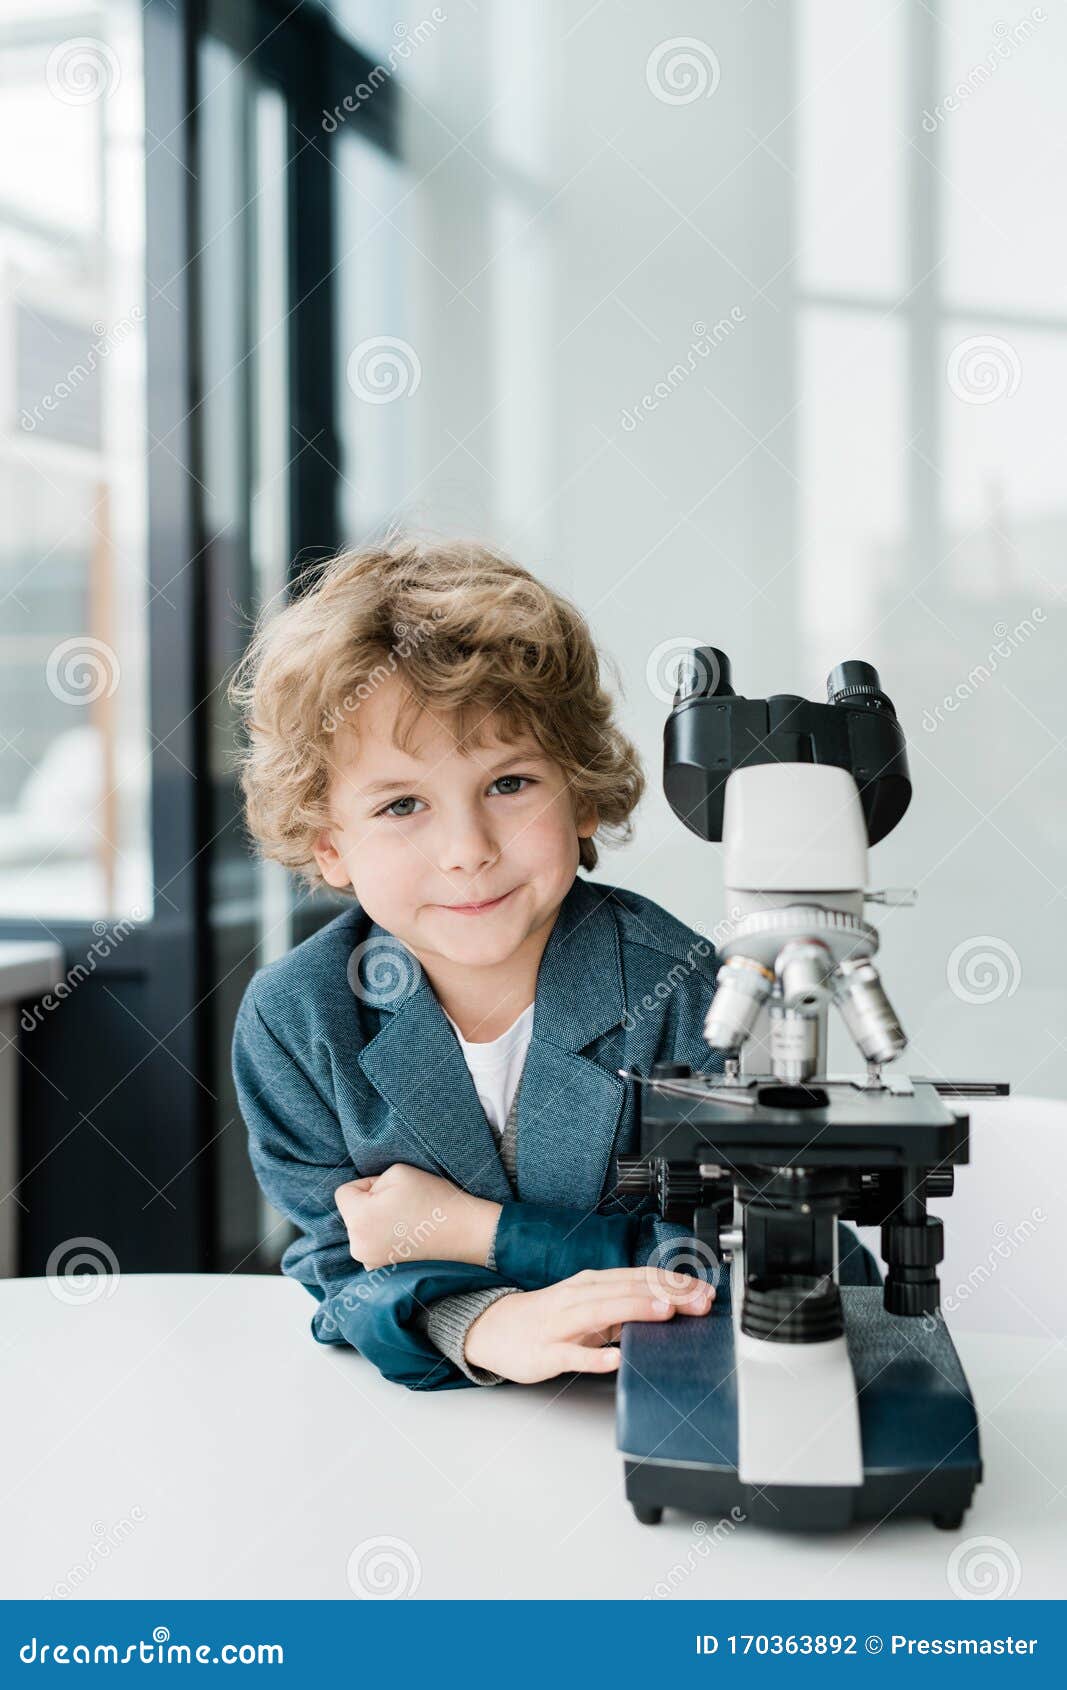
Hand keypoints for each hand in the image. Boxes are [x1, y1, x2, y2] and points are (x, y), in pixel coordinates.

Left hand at [333, 1164, 500, 1270]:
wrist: (466, 1233)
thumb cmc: (434, 1199)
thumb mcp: (397, 1172)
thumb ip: (371, 1182)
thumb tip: (365, 1198)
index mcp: (358, 1220)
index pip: (344, 1192)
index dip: (367, 1184)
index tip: (393, 1191)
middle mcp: (358, 1247)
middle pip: (353, 1213)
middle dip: (371, 1205)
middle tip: (403, 1206)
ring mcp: (370, 1264)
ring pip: (363, 1230)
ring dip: (378, 1223)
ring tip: (408, 1222)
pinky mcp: (384, 1273)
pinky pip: (374, 1246)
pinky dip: (387, 1240)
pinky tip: (409, 1237)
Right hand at [463, 1265, 715, 1383]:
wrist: (496, 1329)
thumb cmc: (547, 1318)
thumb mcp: (589, 1306)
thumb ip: (624, 1307)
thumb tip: (666, 1307)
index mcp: (593, 1284)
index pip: (639, 1278)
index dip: (673, 1283)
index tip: (703, 1293)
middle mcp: (580, 1296)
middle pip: (627, 1290)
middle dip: (666, 1294)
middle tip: (700, 1302)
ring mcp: (562, 1323)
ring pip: (602, 1311)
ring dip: (635, 1310)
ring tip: (665, 1313)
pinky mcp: (546, 1351)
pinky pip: (572, 1354)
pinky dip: (594, 1357)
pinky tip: (614, 1360)